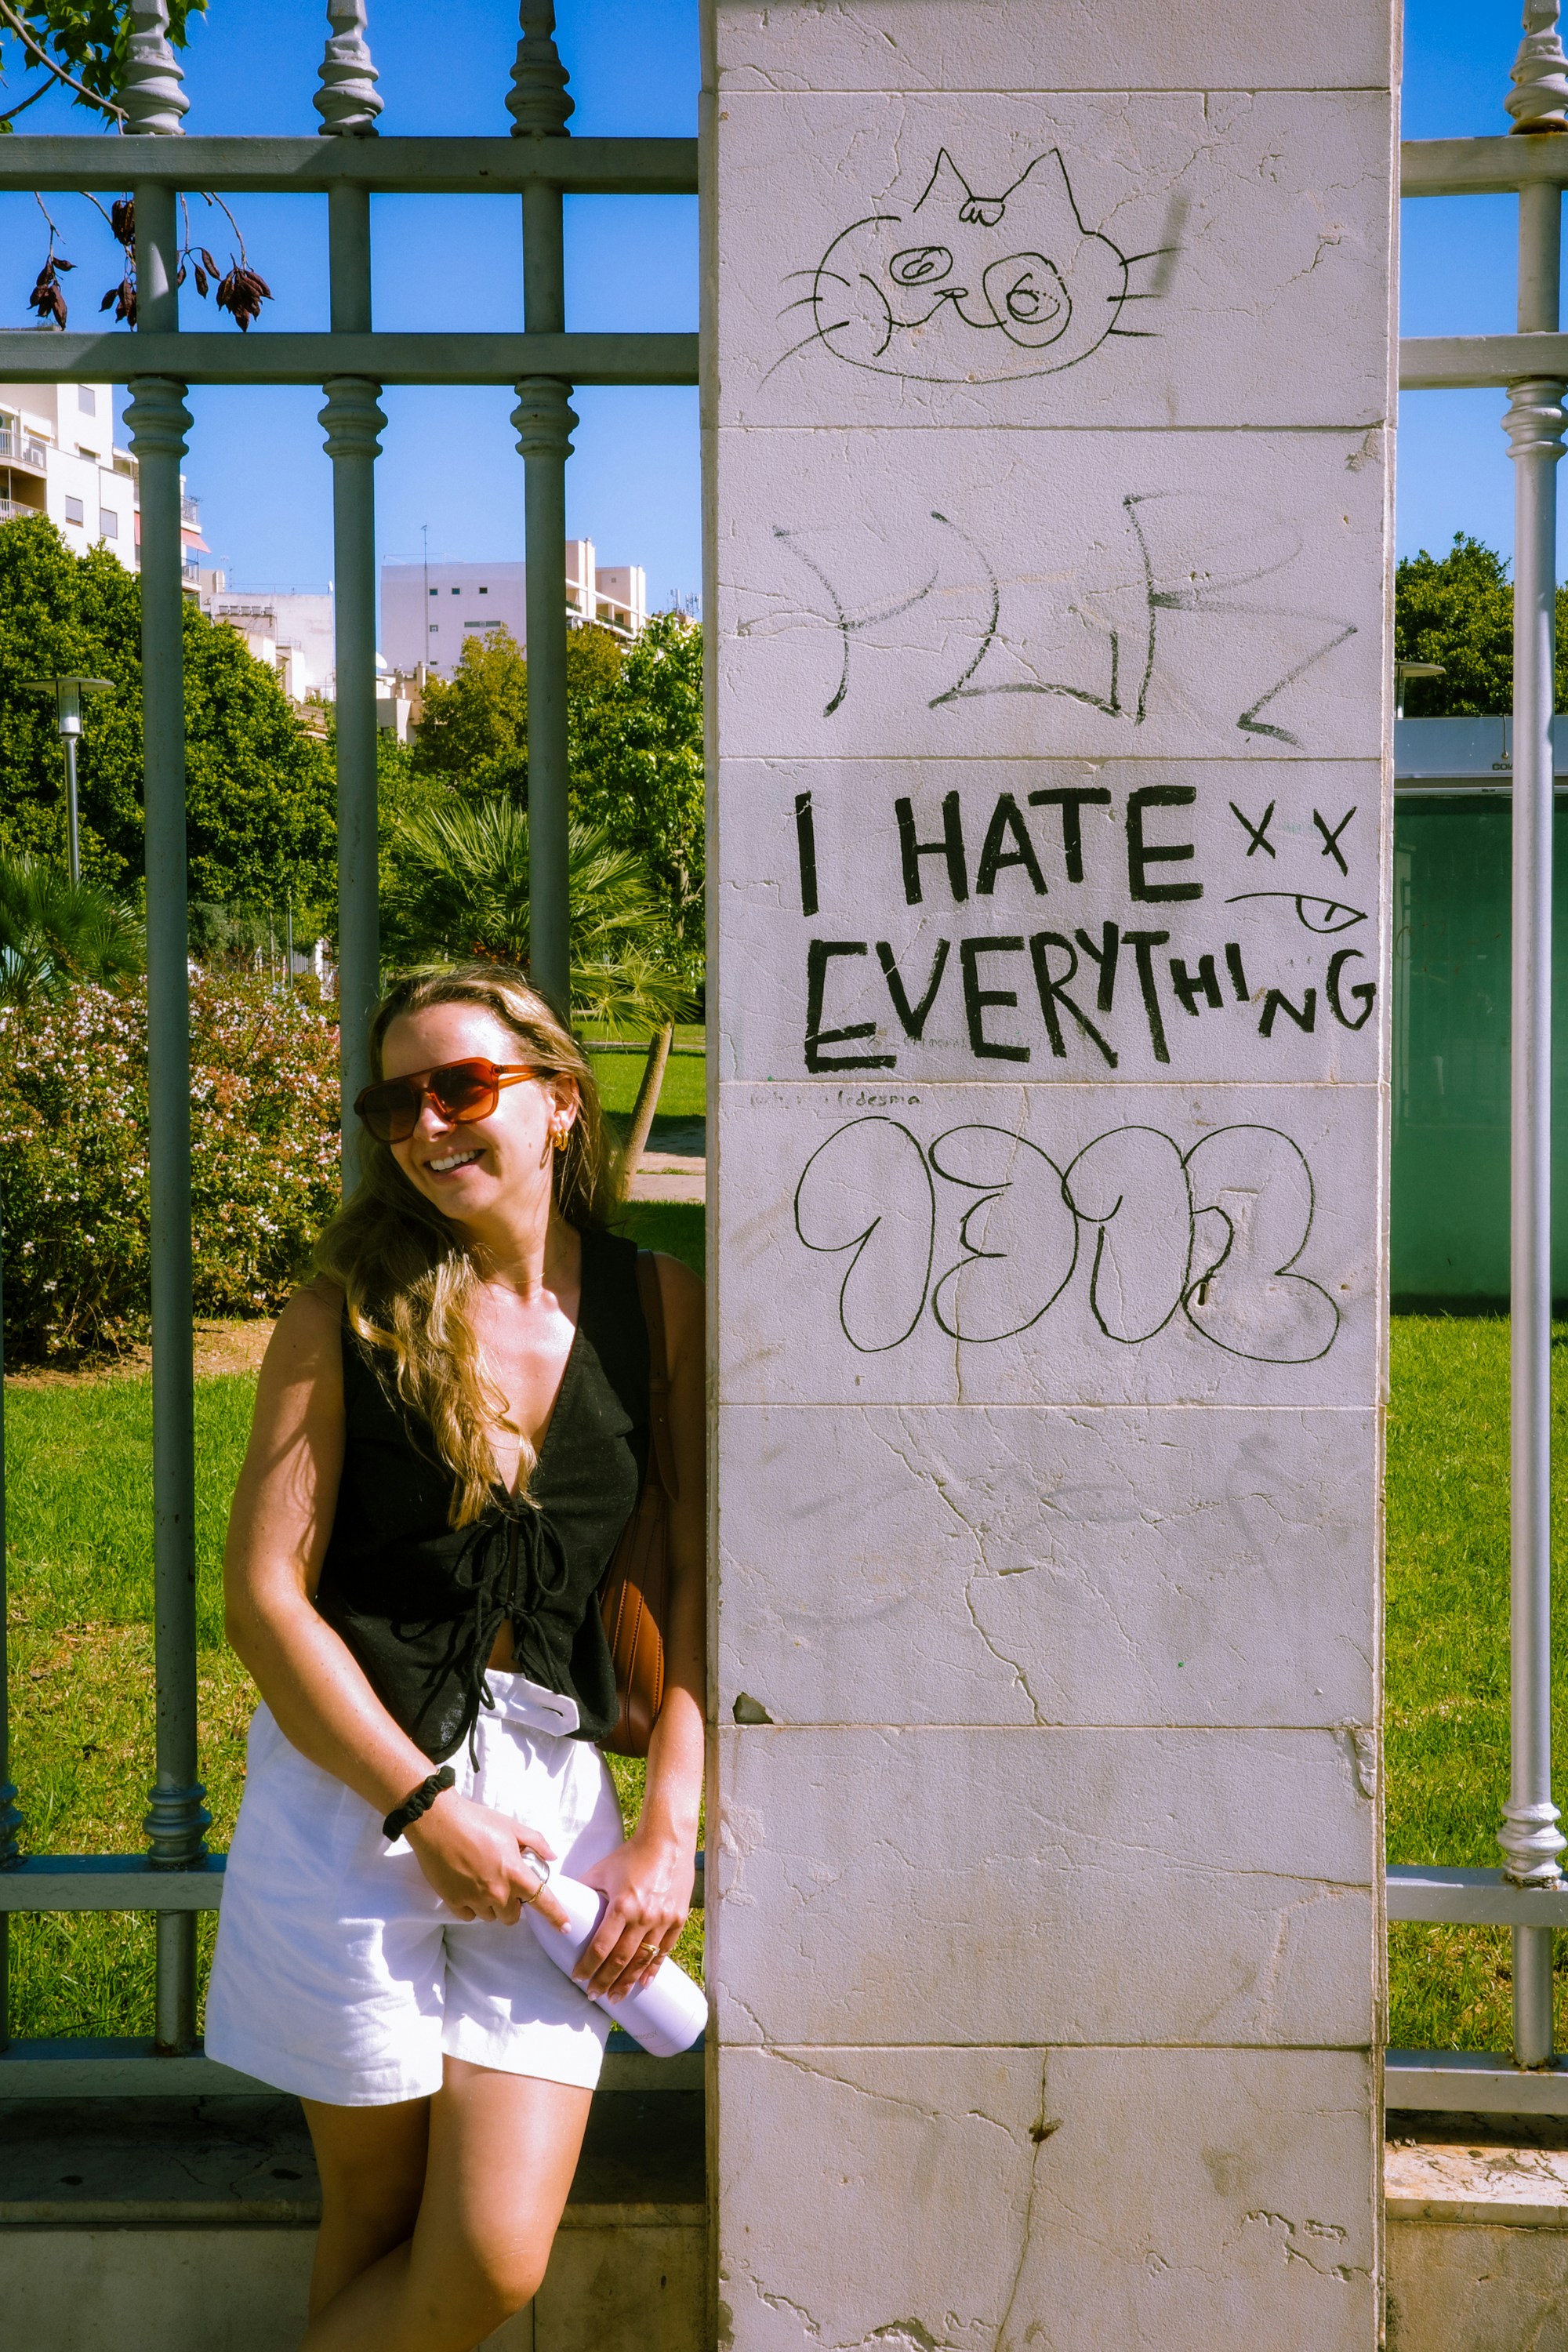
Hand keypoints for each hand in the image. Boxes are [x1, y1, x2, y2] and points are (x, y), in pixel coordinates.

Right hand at [404, 1788, 554, 1922]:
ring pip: (491, 1917)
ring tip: (484, 1882)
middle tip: (506, 1885)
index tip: (564, 1927)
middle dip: (514, 1905)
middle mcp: (497, 1892)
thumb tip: (551, 1856)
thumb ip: (536, 1842)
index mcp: (515, 1874)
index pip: (543, 1902)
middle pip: (513, 1916)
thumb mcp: (512, 1826)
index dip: (556, 1916)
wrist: (438, 1822)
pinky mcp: (453, 1901)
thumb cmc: (477, 1821)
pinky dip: (472, 1907)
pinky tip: (469, 1889)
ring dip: (492, 1906)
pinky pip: (469, 1916)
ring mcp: (474, 1899)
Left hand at [574, 1830, 693, 1999]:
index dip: (588, 1966)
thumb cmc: (631, 1854)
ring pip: (642, 1961)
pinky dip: (653, 1969)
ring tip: (615, 1997)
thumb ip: (584, 1890)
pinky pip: (664, 1951)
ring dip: (627, 1982)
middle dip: (604, 1981)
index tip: (578, 1978)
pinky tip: (643, 1983)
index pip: (601, 1946)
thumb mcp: (602, 1870)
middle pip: (621, 1959)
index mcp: (622, 1905)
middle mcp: (643, 1916)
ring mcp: (663, 1920)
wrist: (667, 1841)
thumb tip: (565, 1905)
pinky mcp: (677, 1919)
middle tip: (593, 1995)